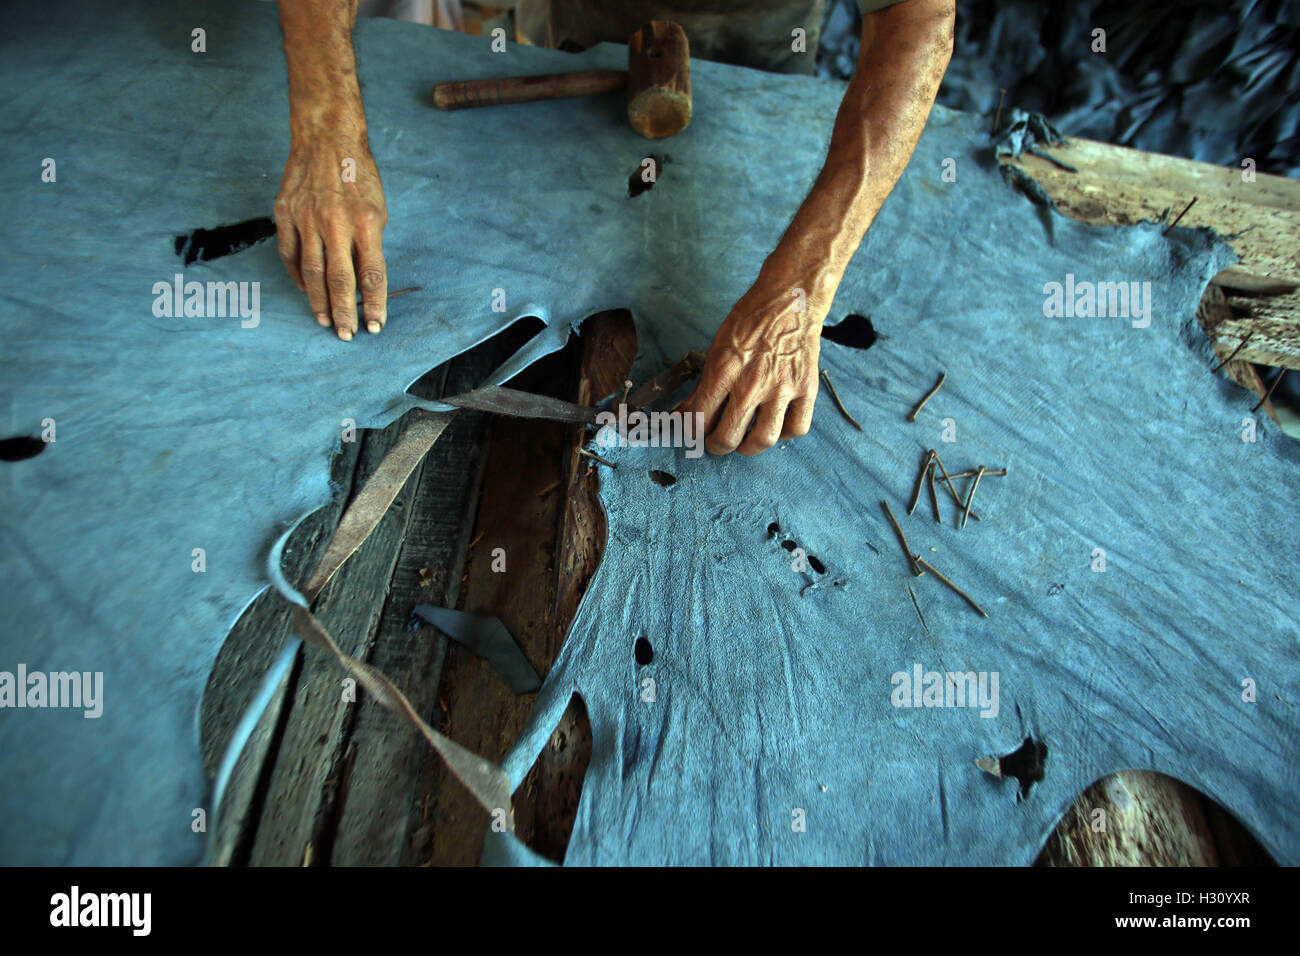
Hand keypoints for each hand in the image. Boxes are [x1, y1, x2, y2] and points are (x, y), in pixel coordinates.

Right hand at [274, 135, 387, 340]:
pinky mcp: (284, 213)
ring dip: (319, 301)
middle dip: (345, 313)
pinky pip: (290, 254)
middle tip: (346, 335)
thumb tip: (366, 283)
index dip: (375, 304)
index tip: (375, 326)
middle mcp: (335, 222)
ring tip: (325, 322)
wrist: (326, 138)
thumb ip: (370, 245)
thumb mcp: (377, 209)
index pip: (371, 274)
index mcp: (365, 222)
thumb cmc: (358, 176)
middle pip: (340, 280)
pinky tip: (306, 291)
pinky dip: (297, 277)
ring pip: (311, 272)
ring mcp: (306, 218)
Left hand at [683, 274, 825, 455]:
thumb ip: (705, 384)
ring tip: (744, 442)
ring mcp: (782, 388)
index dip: (693, 432)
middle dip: (716, 446)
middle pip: (728, 438)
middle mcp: (752, 384)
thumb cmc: (750, 321)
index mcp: (724, 371)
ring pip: (763, 440)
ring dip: (749, 447)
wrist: (789, 301)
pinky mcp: (806, 389)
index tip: (695, 432)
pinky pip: (796, 428)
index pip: (699, 419)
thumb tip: (685, 413)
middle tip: (717, 443)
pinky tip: (775, 424)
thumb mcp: (717, 348)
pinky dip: (784, 433)